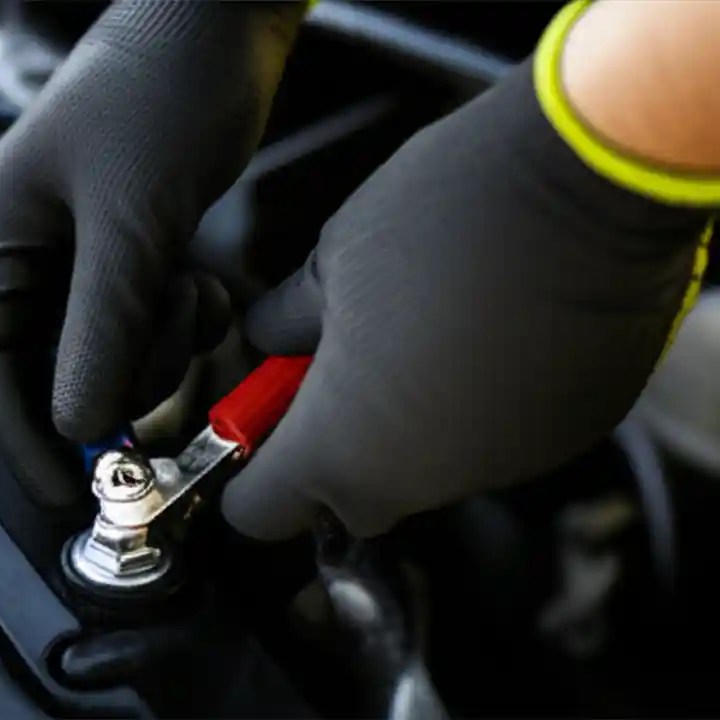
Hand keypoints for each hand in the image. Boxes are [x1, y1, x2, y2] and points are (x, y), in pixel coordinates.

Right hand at [0, 1, 305, 506]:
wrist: (223, 23)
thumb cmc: (161, 87)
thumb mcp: (133, 216)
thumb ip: (104, 325)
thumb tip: (80, 424)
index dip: (21, 433)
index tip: (70, 488)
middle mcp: (29, 250)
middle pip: (44, 366)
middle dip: (108, 382)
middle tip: (162, 378)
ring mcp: (79, 253)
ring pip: (101, 352)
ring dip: (154, 348)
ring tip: (192, 296)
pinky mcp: (127, 251)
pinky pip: (141, 323)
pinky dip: (176, 324)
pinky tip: (202, 286)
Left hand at [221, 57, 712, 539]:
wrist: (592, 180)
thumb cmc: (445, 215)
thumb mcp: (332, 260)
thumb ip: (286, 324)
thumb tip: (269, 340)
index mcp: (342, 447)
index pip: (263, 510)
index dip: (247, 476)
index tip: (254, 431)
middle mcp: (421, 479)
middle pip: (348, 500)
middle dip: (328, 451)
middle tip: (327, 371)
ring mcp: (499, 465)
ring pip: (426, 470)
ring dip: (406, 425)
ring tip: (416, 333)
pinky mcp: (562, 437)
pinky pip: (494, 441)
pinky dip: (476, 406)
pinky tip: (484, 333)